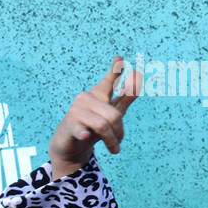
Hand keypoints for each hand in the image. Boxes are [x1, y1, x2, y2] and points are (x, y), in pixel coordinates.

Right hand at [49, 56, 142, 178]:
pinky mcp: (69, 125)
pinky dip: (85, 134)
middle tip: (119, 141)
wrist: (71, 144)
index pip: (109, 81)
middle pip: (114, 116)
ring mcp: (76, 111)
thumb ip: (126, 96)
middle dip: (120, 132)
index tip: (120, 58)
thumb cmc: (95, 125)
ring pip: (104, 126)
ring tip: (114, 149)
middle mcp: (86, 98)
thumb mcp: (113, 111)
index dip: (115, 72)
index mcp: (99, 94)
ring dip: (111, 141)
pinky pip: (83, 130)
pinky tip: (85, 136)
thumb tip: (138, 75)